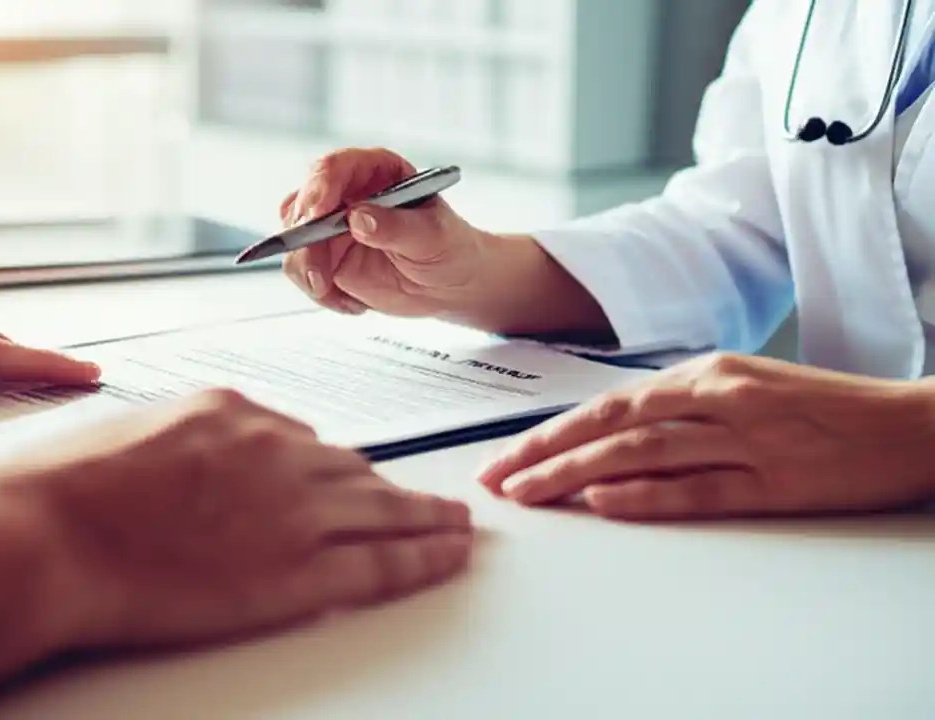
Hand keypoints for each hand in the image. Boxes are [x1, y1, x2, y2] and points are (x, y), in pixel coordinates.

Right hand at [26, 390, 472, 646]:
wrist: (47, 537)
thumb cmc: (62, 491)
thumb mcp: (125, 437)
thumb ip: (176, 444)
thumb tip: (184, 465)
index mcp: (230, 414)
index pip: (300, 440)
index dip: (327, 469)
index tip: (346, 479)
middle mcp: (275, 452)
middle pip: (353, 471)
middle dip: (386, 488)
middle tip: (423, 501)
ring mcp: (294, 511)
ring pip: (385, 509)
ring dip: (428, 518)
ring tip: (457, 527)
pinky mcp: (298, 572)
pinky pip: (386, 562)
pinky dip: (427, 558)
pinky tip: (450, 555)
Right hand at [278, 148, 610, 337]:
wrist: (451, 283)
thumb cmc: (449, 248)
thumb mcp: (432, 237)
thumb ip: (396, 227)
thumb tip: (359, 218)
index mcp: (374, 171)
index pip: (334, 168)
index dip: (319, 188)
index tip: (316, 216)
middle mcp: (346, 194)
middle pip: (302, 204)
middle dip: (303, 239)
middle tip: (319, 274)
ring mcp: (331, 227)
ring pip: (294, 240)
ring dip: (308, 270)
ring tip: (339, 295)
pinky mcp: (326, 258)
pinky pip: (302, 271)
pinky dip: (320, 292)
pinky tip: (352, 303)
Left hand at [478, 354, 934, 520]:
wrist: (911, 424)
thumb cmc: (820, 408)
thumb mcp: (743, 388)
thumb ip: (679, 407)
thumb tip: (611, 435)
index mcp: (706, 374)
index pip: (607, 404)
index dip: (551, 431)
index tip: (506, 456)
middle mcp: (718, 398)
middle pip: (611, 425)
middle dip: (545, 452)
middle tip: (497, 478)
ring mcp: (746, 439)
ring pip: (642, 454)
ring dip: (576, 474)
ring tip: (530, 493)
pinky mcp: (774, 481)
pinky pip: (698, 489)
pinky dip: (648, 496)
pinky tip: (604, 504)